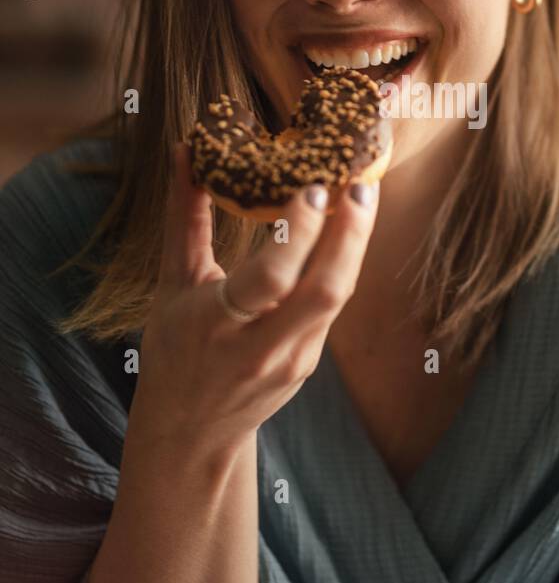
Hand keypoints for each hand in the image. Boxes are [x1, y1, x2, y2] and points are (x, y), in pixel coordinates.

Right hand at [131, 143, 379, 455]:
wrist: (191, 431)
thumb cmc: (175, 348)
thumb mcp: (172, 283)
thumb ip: (185, 217)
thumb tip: (188, 151)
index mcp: (219, 325)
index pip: (271, 280)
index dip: (298, 234)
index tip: (313, 188)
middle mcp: (262, 347)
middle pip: (325, 291)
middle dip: (351, 235)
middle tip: (359, 183)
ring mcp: (293, 359)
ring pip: (338, 296)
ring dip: (355, 242)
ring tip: (362, 192)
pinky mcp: (310, 362)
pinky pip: (333, 304)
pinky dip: (342, 261)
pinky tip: (348, 226)